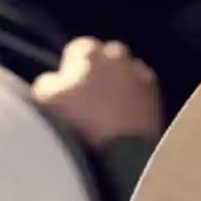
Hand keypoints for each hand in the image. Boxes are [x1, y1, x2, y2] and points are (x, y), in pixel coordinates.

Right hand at [32, 37, 163, 146]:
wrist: (121, 151)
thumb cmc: (78, 121)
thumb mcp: (44, 99)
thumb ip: (46, 82)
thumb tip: (53, 80)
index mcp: (89, 51)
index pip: (77, 48)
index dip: (70, 66)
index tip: (67, 86)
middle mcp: (118, 55)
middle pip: (105, 56)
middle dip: (98, 69)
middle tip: (89, 96)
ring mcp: (141, 74)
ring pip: (127, 72)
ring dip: (119, 83)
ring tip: (110, 109)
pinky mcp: (156, 95)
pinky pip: (142, 91)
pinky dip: (135, 99)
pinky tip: (126, 117)